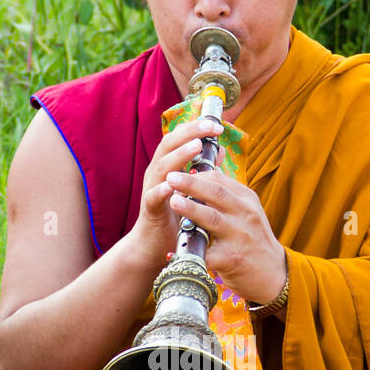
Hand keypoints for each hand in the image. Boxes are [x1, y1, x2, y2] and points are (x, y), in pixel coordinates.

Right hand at [129, 116, 227, 273]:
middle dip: (190, 133)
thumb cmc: (175, 216)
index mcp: (168, 166)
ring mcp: (152, 190)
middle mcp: (157, 174)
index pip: (179, 138)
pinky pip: (154, 197)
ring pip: (162, 167)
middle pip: (169, 144)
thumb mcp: (192, 189)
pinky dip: (163, 190)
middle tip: (210, 126)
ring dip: (180, 156)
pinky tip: (174, 186)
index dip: (195, 127)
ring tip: (197, 146)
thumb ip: (203, 169)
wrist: (153, 246)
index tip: (216, 123)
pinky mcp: (150, 210)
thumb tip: (219, 149)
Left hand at [163, 167, 287, 305]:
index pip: (219, 180)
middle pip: (216, 193)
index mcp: (247, 200)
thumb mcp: (247, 212)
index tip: (177, 173)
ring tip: (173, 201)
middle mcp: (246, 214)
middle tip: (170, 177)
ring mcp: (239, 236)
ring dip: (191, 209)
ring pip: (212, 218)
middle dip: (191, 183)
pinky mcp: (232, 259)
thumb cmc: (253, 241)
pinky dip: (190, 252)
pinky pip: (207, 254)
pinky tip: (173, 253)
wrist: (273, 274)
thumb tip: (203, 174)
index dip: (196, 175)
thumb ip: (228, 196)